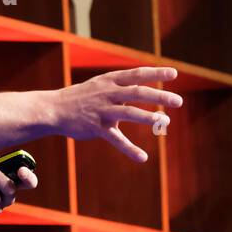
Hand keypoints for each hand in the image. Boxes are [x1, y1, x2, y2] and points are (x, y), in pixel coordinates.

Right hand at [50, 66, 182, 161]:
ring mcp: (102, 111)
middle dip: (159, 96)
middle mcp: (107, 94)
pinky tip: (142, 157)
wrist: (54, 109)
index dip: (155, 74)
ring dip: (149, 118)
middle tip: (178, 101)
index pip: (136, 74)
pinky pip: (116, 139)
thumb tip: (142, 85)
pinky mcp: (97, 128)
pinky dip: (129, 149)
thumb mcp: (99, 85)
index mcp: (109, 81)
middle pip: (137, 93)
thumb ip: (119, 86)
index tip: (173, 74)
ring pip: (129, 113)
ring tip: (165, 122)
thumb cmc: (79, 98)